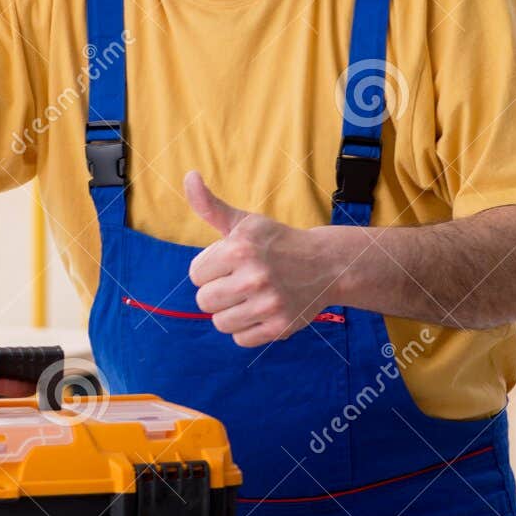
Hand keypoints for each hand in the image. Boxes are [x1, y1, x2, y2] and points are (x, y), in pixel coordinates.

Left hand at [185, 170, 337, 346]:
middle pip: (205, 301)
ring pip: (220, 323)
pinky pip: (240, 339)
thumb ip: (210, 206)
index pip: (196, 274)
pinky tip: (261, 312)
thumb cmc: (277, 242)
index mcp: (240, 248)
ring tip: (249, 297)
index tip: (231, 263)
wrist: (325, 265)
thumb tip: (189, 176)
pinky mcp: (280, 327)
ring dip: (230, 312)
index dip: (210, 269)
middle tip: (239, 282)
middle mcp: (255, 277)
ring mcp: (269, 304)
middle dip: (217, 292)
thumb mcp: (245, 222)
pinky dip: (247, 329)